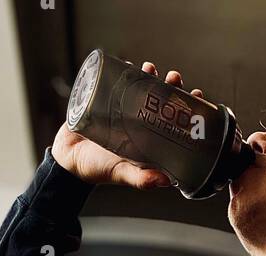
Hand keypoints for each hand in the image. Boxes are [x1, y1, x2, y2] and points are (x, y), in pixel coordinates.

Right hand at [50, 61, 204, 188]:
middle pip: (162, 99)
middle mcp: (141, 122)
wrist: (68, 159)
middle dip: (171, 86)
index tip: (196, 96)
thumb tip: (165, 181)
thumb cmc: (98, 169)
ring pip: (144, 87)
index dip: (187, 108)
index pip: (175, 120)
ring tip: (150, 68)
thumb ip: (141, 179)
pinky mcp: (108, 99)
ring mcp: (125, 109)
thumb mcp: (122, 173)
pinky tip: (130, 64)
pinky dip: (127, 71)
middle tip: (173, 78)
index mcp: (150, 139)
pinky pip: (120, 81)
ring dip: (151, 75)